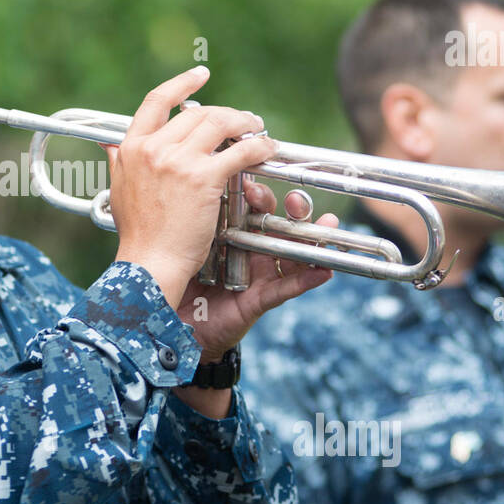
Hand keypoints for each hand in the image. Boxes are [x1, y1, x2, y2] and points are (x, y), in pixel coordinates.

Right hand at [107, 67, 278, 305]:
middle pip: (197, 113)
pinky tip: (267, 150)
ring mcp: (179, 161)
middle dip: (225, 114)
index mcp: (132, 147)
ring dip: (245, 123)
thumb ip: (118, 160)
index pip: (156, 100)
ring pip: (221, 123)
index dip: (181, 84)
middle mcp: (154, 148)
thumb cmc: (137, 234)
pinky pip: (241, 151)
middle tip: (243, 121)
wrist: (149, 262)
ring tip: (258, 130)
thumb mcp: (118, 189)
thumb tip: (108, 142)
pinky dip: (259, 146)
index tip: (200, 76)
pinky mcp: (204, 178)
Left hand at [176, 178, 335, 361]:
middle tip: (296, 200)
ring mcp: (260, 274)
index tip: (253, 184)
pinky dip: (307, 280)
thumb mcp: (187, 244)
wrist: (175, 320)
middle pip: (281, 225)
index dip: (260, 194)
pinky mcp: (260, 300)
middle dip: (294, 211)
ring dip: (313, 240)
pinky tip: (324, 271)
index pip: (255, 207)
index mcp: (235, 232)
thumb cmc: (181, 277)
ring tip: (328, 226)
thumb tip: (191, 184)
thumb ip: (195, 219)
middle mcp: (252, 250)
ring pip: (294, 254)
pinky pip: (287, 289)